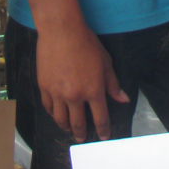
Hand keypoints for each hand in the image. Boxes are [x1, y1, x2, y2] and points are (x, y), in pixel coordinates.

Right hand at [35, 20, 128, 141]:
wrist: (62, 30)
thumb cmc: (87, 43)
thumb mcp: (105, 62)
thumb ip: (113, 84)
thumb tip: (123, 99)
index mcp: (94, 90)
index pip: (100, 117)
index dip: (103, 130)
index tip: (104, 136)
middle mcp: (76, 96)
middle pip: (78, 123)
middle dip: (82, 133)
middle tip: (83, 137)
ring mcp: (58, 93)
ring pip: (60, 119)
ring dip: (66, 127)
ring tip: (68, 129)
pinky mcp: (44, 87)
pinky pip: (48, 107)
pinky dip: (53, 113)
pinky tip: (56, 113)